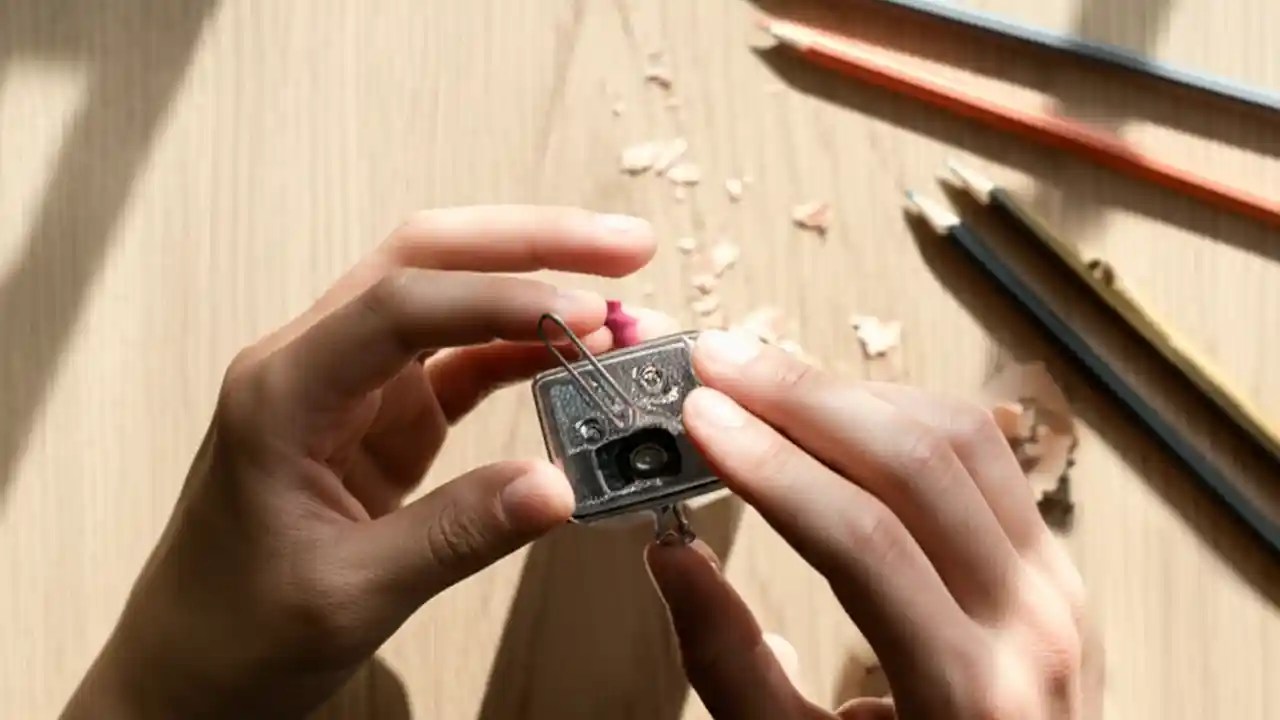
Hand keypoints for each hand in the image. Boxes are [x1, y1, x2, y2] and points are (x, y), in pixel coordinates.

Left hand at [62, 206, 657, 718]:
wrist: (189, 668)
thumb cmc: (237, 632)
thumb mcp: (349, 594)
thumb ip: (456, 534)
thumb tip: (559, 487)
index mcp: (285, 392)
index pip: (401, 305)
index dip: (502, 298)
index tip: (589, 315)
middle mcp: (315, 365)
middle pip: (427, 262)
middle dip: (530, 243)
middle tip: (626, 246)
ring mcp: (352, 386)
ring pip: (449, 300)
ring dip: (536, 291)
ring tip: (625, 303)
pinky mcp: (382, 417)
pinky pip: (461, 363)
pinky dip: (522, 354)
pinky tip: (578, 360)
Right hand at [647, 330, 1103, 718]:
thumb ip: (733, 667)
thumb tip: (672, 553)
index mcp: (969, 691)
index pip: (861, 538)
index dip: (770, 464)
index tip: (700, 415)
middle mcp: (1030, 621)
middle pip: (917, 462)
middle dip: (802, 397)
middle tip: (717, 362)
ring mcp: (1054, 582)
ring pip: (960, 436)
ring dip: (852, 392)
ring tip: (762, 377)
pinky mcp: (1050, 560)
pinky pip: (983, 454)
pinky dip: (900, 413)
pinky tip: (834, 411)